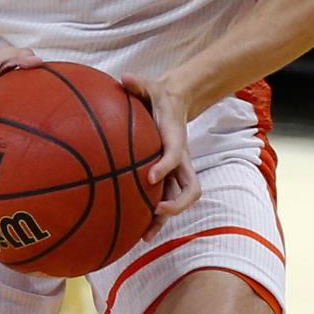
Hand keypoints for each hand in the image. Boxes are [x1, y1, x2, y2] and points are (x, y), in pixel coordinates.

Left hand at [118, 73, 198, 224]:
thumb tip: (124, 78)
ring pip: (178, 201)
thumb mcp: (149, 86)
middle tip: (155, 213)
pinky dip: (153, 217)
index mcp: (175, 138)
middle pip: (189, 189)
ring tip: (143, 236)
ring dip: (164, 219)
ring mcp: (176, 171)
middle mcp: (181, 159)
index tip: (149, 177)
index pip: (175, 155)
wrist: (174, 102)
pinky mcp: (167, 177)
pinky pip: (164, 200)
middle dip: (175, 205)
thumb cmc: (157, 96)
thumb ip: (138, 83)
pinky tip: (132, 230)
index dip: (165, 166)